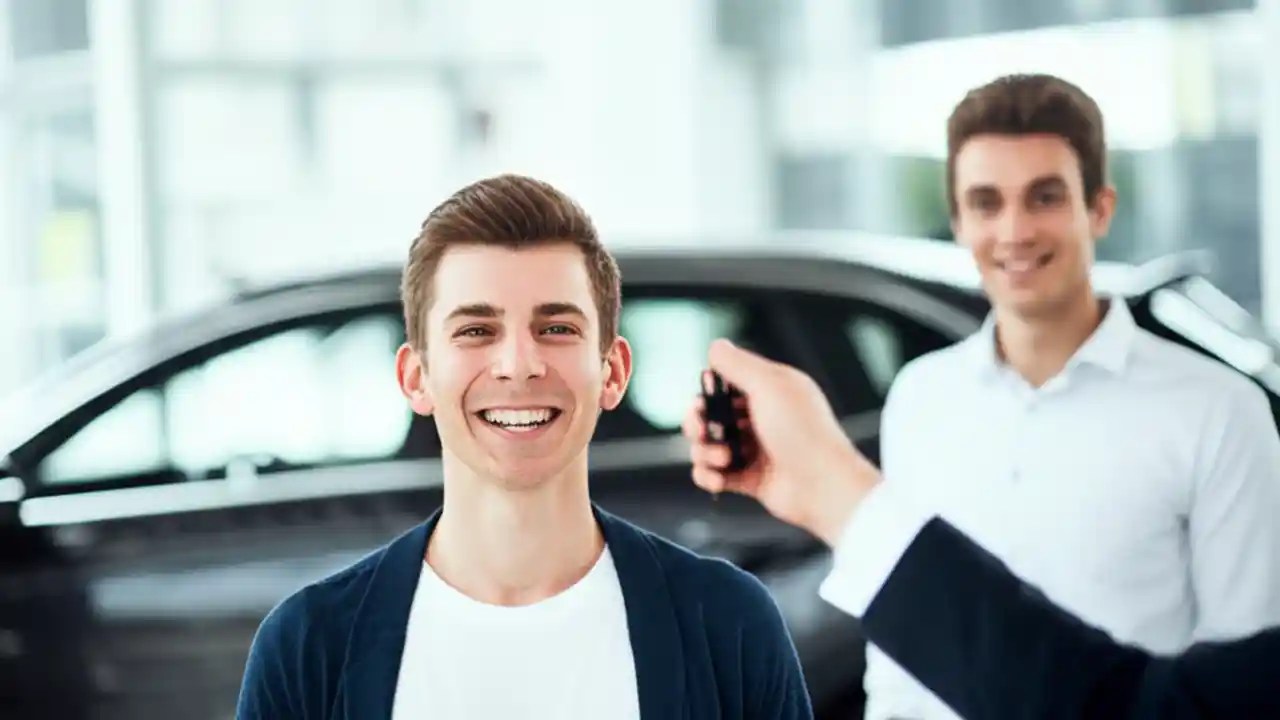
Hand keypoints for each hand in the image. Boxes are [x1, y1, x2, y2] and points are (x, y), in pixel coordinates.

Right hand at [682, 339, 881, 545]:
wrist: (824, 485)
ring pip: (709, 445)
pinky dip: (709, 476)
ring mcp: (756, 449)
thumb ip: (737, 364)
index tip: (704, 399)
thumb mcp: (769, 385)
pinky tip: (717, 478)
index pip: (726, 382)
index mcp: (771, 390)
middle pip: (711, 415)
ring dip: (705, 452)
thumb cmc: (803, 432)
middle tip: (702, 430)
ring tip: (723, 458)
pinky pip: (715, 474)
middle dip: (698, 423)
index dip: (708, 391)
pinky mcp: (751, 478)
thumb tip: (715, 346)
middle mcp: (762, 417)